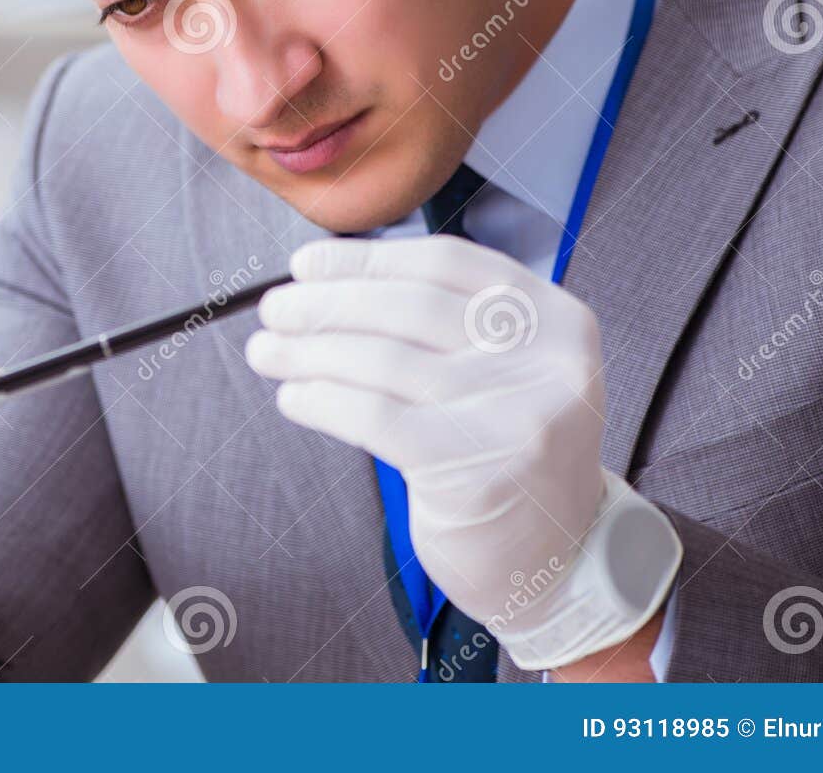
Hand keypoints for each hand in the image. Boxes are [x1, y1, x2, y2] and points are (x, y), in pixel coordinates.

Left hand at [245, 234, 679, 669]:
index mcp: (555, 319)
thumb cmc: (505, 454)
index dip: (366, 260)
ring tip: (265, 351)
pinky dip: (322, 401)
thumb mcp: (504, 372)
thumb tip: (326, 283)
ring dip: (309, 352)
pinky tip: (293, 397)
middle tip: (273, 309)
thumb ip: (441, 324)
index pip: (445, 265)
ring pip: (383, 361)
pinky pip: (374, 417)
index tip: (306, 265)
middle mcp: (546, 361)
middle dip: (326, 304)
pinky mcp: (476, 470)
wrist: (557, 561)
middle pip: (408, 307)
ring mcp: (516, 416)